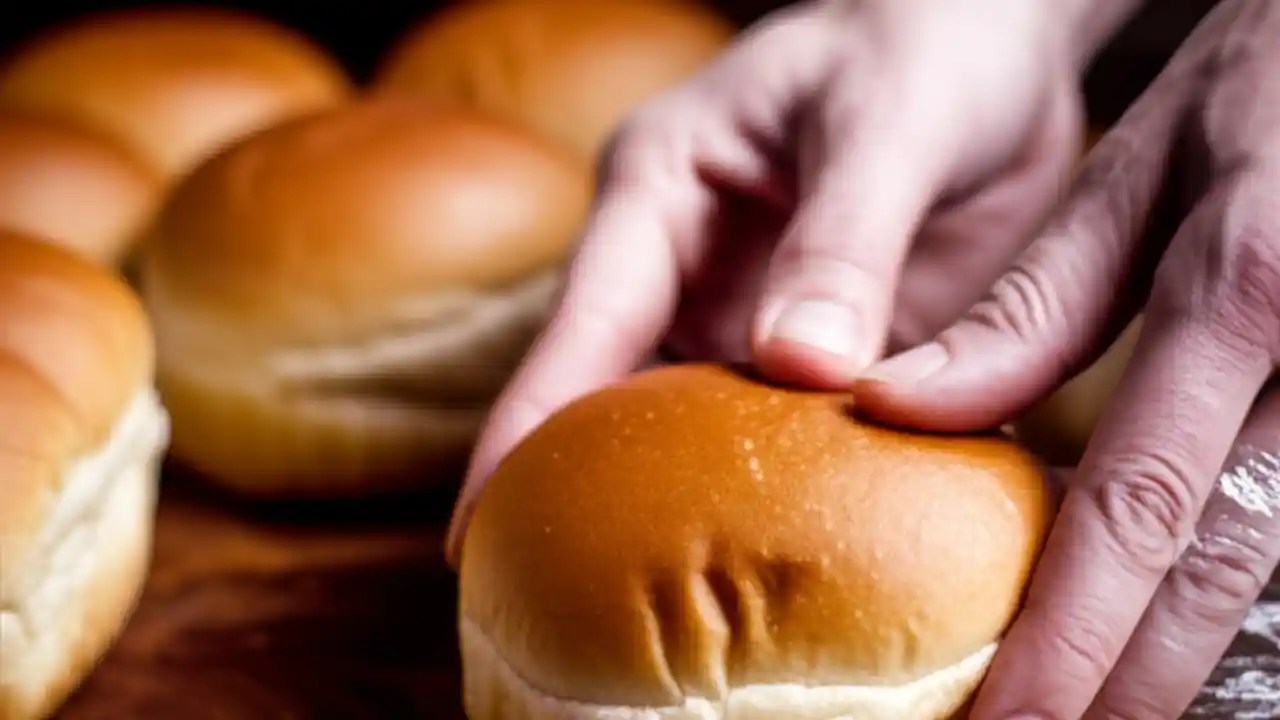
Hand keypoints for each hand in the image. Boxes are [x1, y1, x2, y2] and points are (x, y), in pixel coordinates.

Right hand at [445, 0, 1131, 562]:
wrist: (997, 48)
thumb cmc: (919, 41)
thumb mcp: (886, 116)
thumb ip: (846, 234)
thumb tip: (801, 364)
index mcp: (664, 185)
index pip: (585, 316)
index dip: (528, 419)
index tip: (480, 519)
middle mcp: (688, 263)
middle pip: (617, 393)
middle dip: (585, 492)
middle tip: (551, 600)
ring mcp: (750, 315)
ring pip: (701, 428)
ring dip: (697, 508)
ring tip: (661, 608)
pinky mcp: (818, 351)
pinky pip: (792, 434)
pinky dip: (793, 491)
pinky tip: (797, 557)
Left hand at [855, 2, 1279, 716]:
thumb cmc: (1263, 79)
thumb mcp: (1142, 170)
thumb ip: (1033, 304)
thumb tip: (901, 408)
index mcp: (1240, 293)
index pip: (1133, 507)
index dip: (1068, 637)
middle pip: (1224, 571)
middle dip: (1132, 688)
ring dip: (1192, 664)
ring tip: (1105, 718)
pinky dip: (1255, 591)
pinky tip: (1186, 640)